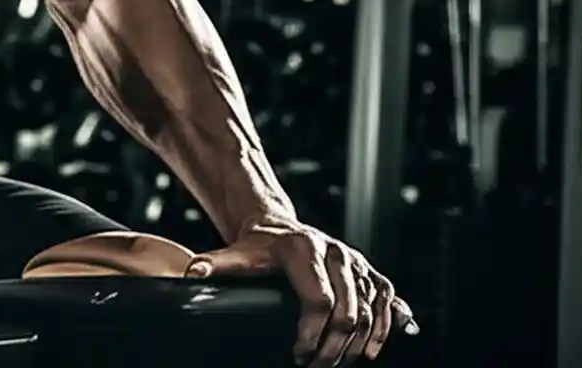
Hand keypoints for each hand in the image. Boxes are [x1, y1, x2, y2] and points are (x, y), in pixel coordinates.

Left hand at [184, 216, 416, 365]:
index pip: (318, 301)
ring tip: (339, 364)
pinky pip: (387, 301)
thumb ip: (216, 265)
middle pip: (348, 311)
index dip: (311, 333)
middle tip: (316, 366)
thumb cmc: (256, 246)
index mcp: (305, 249)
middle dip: (334, 346)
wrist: (275, 227)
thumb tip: (194, 273)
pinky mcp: (369, 270)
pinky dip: (384, 327)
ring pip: (371, 309)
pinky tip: (370, 349)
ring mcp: (356, 262)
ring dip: (359, 344)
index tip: (297, 353)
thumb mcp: (236, 254)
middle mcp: (337, 252)